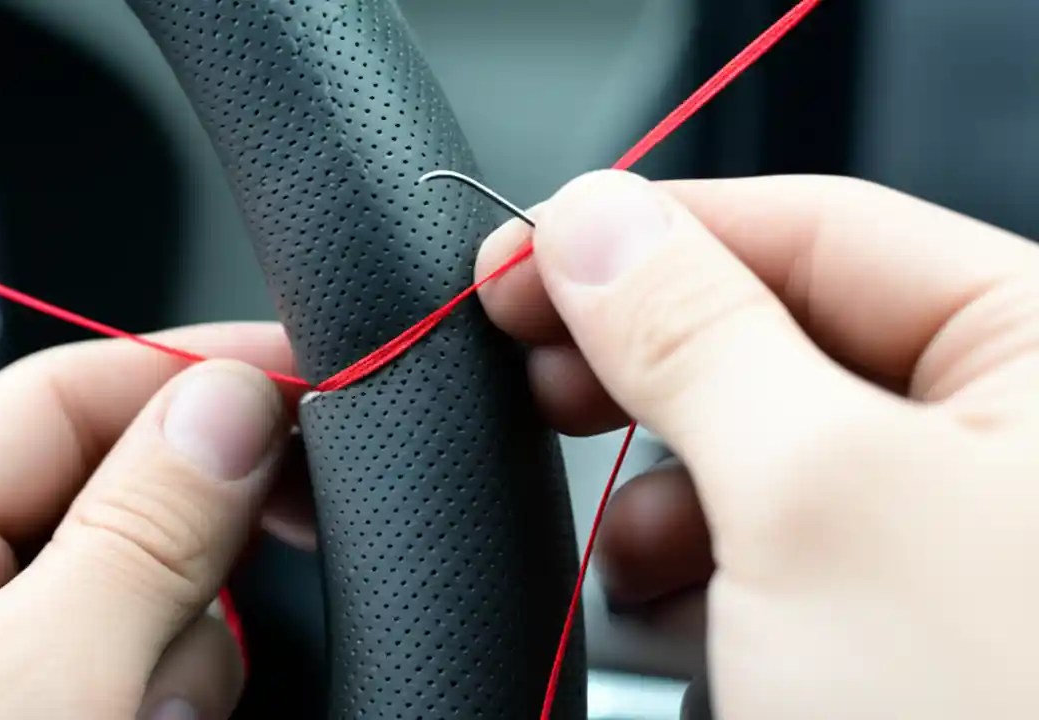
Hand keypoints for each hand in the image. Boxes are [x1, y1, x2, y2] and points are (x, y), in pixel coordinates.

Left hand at [0, 323, 299, 719]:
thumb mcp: (27, 684)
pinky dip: (175, 708)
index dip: (187, 370)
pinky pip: (149, 682)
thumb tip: (232, 406)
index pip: (56, 399)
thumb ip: (139, 538)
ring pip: (150, 608)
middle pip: (116, 502)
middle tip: (285, 549)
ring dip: (182, 661)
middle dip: (194, 542)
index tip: (306, 372)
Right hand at [478, 171, 1038, 718]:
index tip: (515, 258)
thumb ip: (692, 332)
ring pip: (753, 449)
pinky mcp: (882, 625)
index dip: (649, 233)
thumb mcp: (815, 499)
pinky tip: (663, 611)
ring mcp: (940, 538)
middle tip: (530, 373)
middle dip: (645, 364)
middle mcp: (1003, 436)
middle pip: (775, 332)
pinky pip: (760, 549)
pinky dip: (690, 572)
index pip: (813, 227)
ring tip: (624, 551)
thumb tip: (589, 222)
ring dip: (662, 490)